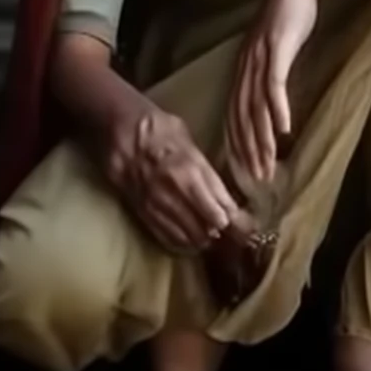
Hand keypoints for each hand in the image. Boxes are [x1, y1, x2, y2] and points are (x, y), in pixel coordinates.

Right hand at [105, 108, 238, 252]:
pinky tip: (190, 242)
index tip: (248, 226)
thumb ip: (204, 168)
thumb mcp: (191, 141)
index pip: (221, 205)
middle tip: (233, 233)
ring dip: (203, 238)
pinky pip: (165, 235)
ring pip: (188, 234)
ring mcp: (158, 204)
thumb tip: (221, 191)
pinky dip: (181, 241)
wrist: (121, 131)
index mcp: (193, 169)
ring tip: (212, 237)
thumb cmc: (160, 128)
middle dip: (224, 231)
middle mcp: (177, 191)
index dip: (237, 219)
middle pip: (208, 224)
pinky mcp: (142, 211)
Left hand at [226, 0, 318, 183]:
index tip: (246, 171)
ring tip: (269, 163)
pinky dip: (278, 108)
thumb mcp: (275, 50)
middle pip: (242, 117)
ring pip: (256, 107)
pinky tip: (285, 128)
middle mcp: (245, 68)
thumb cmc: (287, 16)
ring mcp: (259, 59)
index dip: (239, 144)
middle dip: (249, 151)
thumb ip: (270, 73)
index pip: (235, 115)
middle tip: (257, 178)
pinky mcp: (277, 49)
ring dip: (262, 138)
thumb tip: (271, 101)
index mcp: (243, 71)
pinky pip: (275, 84)